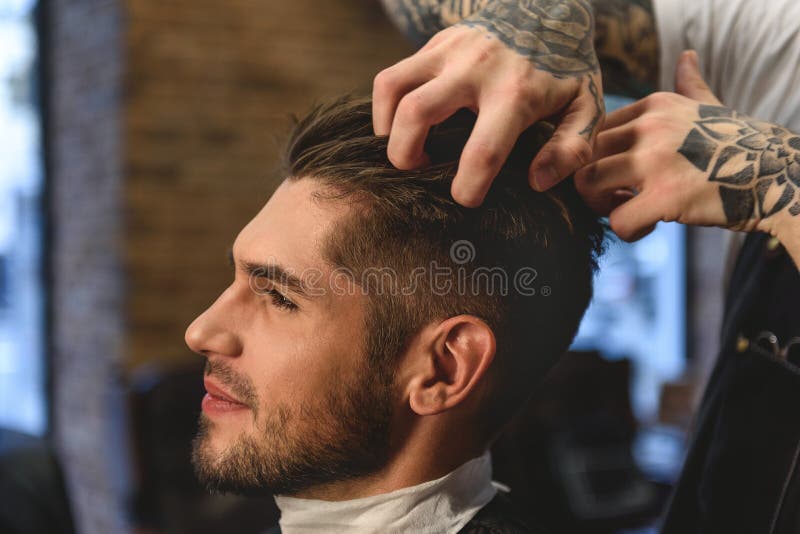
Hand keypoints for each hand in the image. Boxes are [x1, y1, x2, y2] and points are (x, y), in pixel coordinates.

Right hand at [373, 0, 603, 206]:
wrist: (549, 5)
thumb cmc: (567, 66)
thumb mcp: (586, 105)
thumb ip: (572, 147)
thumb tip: (536, 181)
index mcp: (516, 93)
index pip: (482, 151)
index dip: (468, 188)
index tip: (466, 198)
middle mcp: (476, 69)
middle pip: (417, 114)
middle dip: (406, 156)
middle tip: (420, 171)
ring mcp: (450, 51)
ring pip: (392, 89)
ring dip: (387, 129)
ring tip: (403, 148)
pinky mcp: (434, 44)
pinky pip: (391, 77)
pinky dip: (385, 107)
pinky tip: (400, 124)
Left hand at [575, 50, 799, 241]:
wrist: (781, 174)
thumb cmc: (743, 146)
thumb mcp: (711, 107)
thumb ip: (689, 87)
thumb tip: (686, 56)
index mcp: (655, 106)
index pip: (596, 131)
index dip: (601, 157)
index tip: (623, 173)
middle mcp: (651, 127)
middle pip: (586, 156)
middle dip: (593, 182)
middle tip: (619, 198)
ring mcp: (656, 160)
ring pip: (588, 184)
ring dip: (602, 206)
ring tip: (629, 211)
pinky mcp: (664, 196)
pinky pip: (617, 220)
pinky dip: (626, 231)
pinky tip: (647, 228)